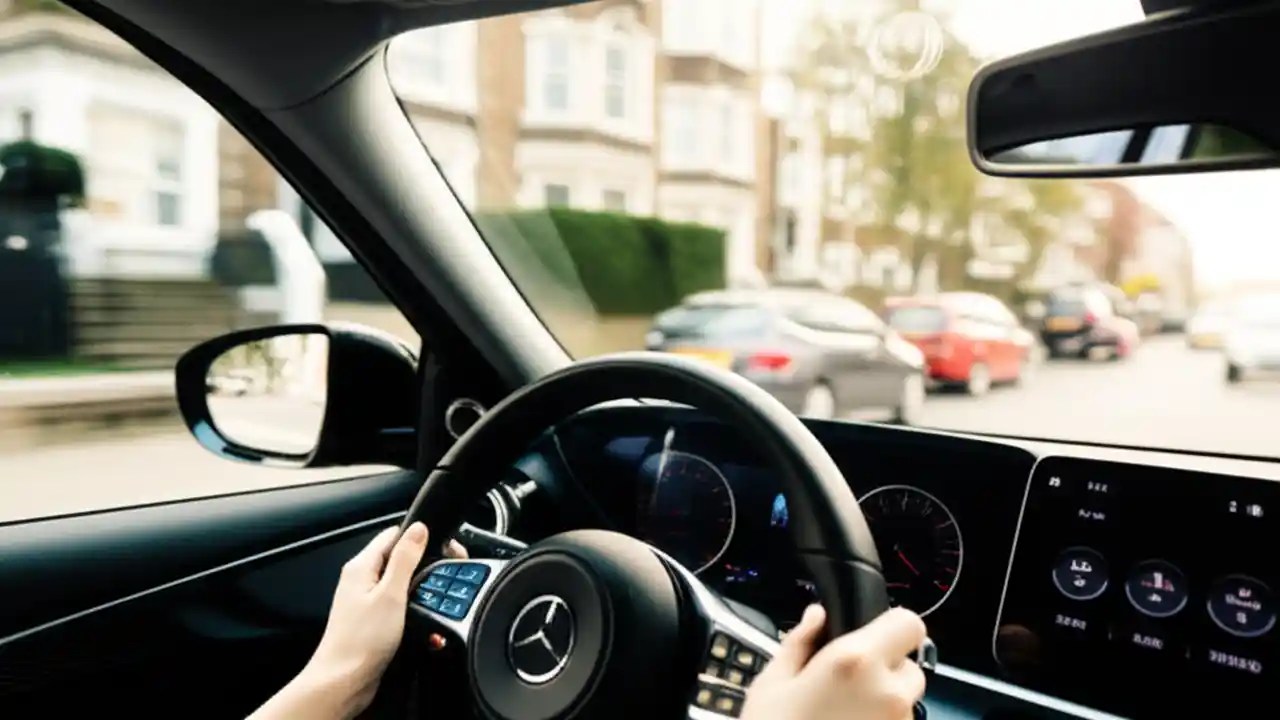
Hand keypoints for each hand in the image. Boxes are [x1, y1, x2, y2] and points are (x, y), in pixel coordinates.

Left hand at [249, 522, 464, 719]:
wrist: (344, 681)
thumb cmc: (360, 641)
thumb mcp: (391, 594)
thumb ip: (405, 558)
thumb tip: (418, 528)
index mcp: (361, 566)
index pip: (394, 534)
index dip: (420, 537)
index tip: (443, 548)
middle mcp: (361, 579)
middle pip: (399, 558)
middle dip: (424, 566)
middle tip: (442, 577)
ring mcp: (366, 600)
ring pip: (402, 583)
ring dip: (421, 592)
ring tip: (434, 603)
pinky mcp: (373, 619)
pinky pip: (399, 605)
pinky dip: (414, 612)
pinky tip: (424, 623)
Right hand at [742, 605, 926, 719]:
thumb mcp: (772, 681)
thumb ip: (801, 641)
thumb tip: (818, 615)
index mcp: (855, 661)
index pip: (910, 624)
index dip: (893, 626)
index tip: (872, 634)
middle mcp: (886, 693)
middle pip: (910, 667)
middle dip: (886, 670)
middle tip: (847, 682)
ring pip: (905, 701)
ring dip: (883, 701)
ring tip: (842, 713)